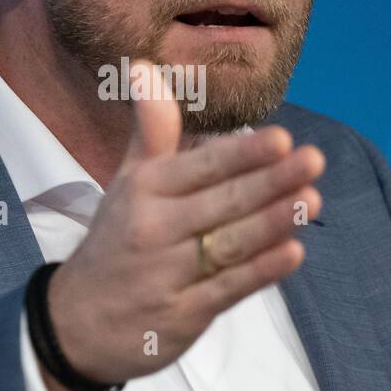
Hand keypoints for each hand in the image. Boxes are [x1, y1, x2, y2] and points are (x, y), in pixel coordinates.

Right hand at [45, 59, 324, 388]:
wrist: (76, 323)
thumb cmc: (116, 241)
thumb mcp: (127, 182)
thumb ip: (150, 130)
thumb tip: (145, 67)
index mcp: (144, 190)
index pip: (200, 168)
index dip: (241, 154)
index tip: (281, 138)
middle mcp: (154, 229)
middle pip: (221, 203)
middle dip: (270, 181)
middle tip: (313, 160)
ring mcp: (168, 275)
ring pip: (229, 244)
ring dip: (274, 222)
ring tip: (313, 199)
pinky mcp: (182, 315)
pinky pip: (227, 289)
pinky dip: (261, 271)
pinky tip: (293, 252)